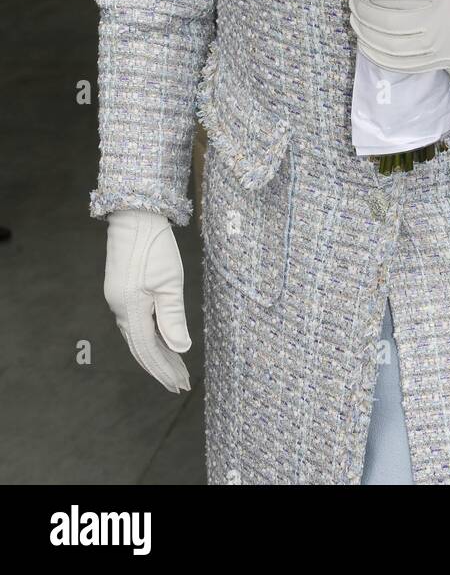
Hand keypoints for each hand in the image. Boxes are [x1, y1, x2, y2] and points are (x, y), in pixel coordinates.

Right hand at [104, 209, 191, 392]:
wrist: (134, 215)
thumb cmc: (155, 246)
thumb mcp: (170, 282)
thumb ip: (173, 317)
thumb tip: (181, 348)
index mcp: (130, 309)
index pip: (148, 350)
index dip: (164, 369)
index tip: (179, 385)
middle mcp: (119, 308)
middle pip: (140, 346)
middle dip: (161, 366)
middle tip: (180, 383)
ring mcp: (117, 298)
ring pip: (137, 334)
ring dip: (156, 351)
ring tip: (175, 366)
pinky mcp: (120, 289)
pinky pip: (134, 321)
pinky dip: (149, 335)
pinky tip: (160, 338)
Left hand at [348, 0, 449, 73]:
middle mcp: (435, 21)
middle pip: (384, 18)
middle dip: (361, 9)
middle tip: (353, 1)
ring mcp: (433, 45)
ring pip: (386, 42)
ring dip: (363, 30)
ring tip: (355, 19)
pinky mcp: (432, 62)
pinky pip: (396, 62)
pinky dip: (374, 53)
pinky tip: (366, 42)